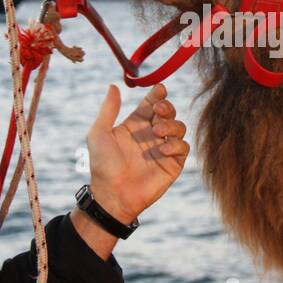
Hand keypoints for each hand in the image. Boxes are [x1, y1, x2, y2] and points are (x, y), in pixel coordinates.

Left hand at [85, 82, 189, 221]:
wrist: (112, 196)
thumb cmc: (102, 166)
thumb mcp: (99, 134)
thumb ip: (108, 110)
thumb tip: (113, 86)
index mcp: (135, 125)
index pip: (151, 104)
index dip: (157, 94)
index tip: (159, 89)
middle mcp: (151, 135)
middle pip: (168, 112)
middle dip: (167, 107)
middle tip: (159, 110)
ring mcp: (163, 149)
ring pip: (179, 127)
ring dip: (171, 125)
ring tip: (157, 132)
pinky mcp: (172, 164)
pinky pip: (183, 148)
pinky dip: (176, 145)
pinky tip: (162, 149)